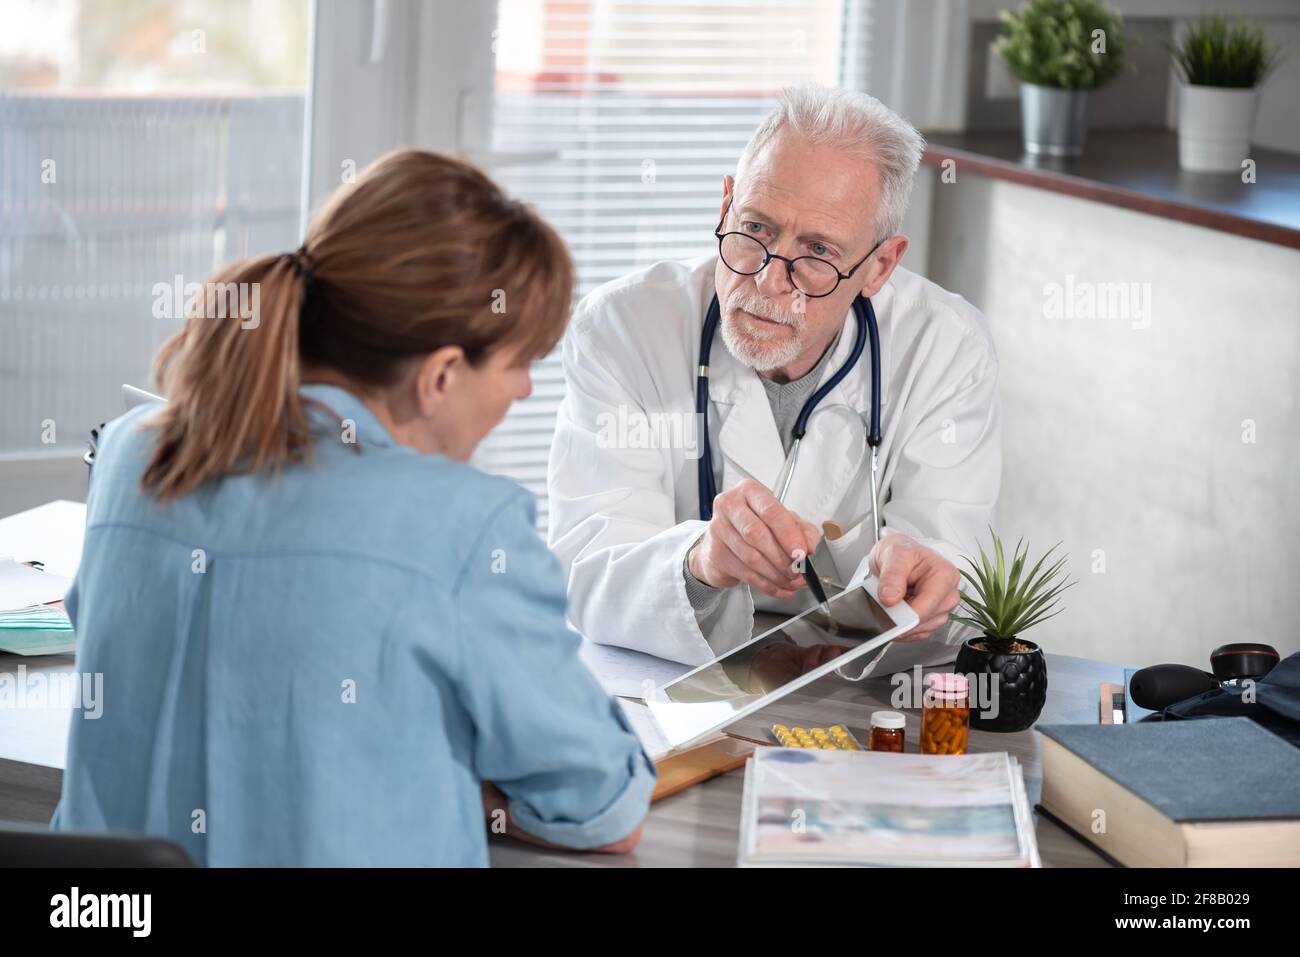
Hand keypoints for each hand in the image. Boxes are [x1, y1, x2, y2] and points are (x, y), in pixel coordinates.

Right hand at [688, 479, 821, 598]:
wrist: (726, 540)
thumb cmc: (756, 524)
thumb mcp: (785, 520)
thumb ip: (803, 531)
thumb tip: (810, 547)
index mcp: (750, 491)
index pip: (770, 512)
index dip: (788, 535)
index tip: (801, 553)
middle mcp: (730, 505)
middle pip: (757, 534)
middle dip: (782, 558)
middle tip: (797, 570)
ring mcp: (719, 529)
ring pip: (751, 557)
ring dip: (776, 574)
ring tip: (791, 580)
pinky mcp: (716, 553)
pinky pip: (745, 574)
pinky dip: (766, 585)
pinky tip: (778, 587)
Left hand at [868, 533, 960, 642]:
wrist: (895, 556)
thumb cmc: (901, 552)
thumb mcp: (894, 554)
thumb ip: (892, 575)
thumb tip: (891, 598)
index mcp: (945, 574)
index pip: (929, 604)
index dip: (907, 614)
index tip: (888, 614)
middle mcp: (947, 593)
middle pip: (926, 619)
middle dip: (903, 618)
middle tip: (884, 606)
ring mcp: (941, 607)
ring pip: (922, 629)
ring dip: (903, 624)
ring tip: (890, 605)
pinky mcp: (932, 618)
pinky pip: (918, 633)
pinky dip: (904, 629)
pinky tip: (895, 615)